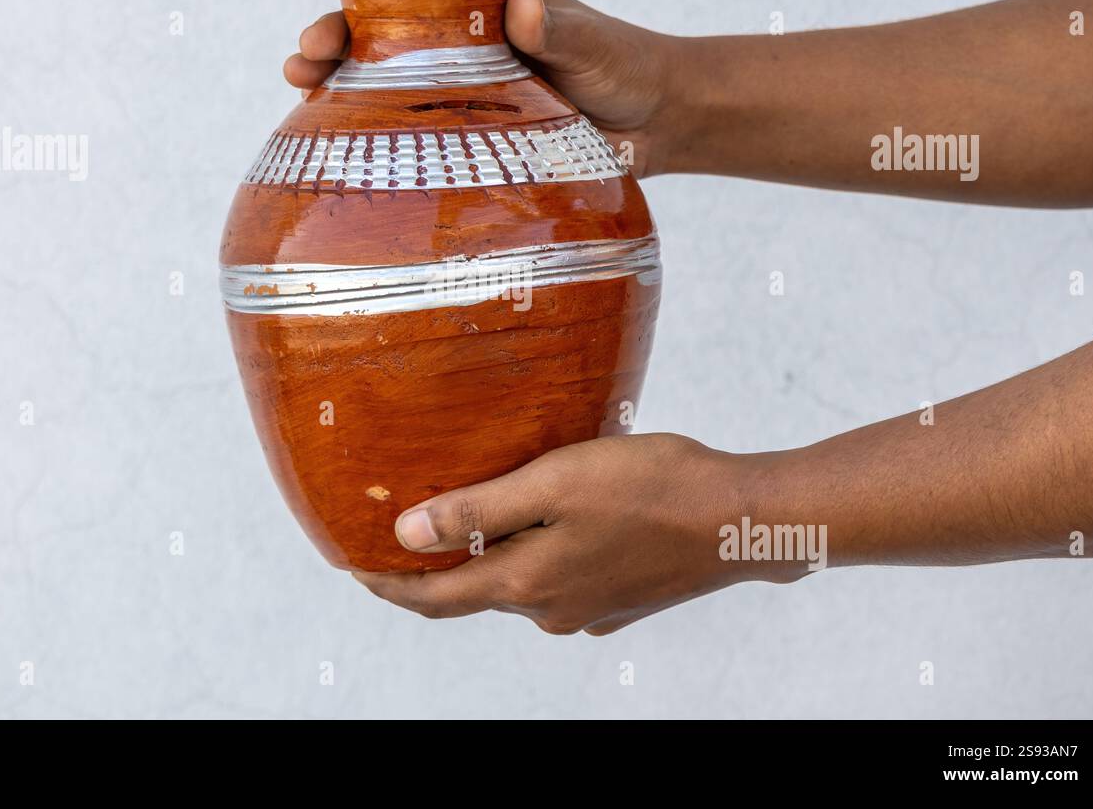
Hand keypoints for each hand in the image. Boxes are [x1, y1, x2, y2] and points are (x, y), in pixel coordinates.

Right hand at [286, 0, 682, 177]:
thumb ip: (559, 29)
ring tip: (300, 86)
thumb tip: (523, 6)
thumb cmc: (624, 67)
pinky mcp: (464, 138)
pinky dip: (364, 134)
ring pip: (380, 80)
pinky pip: (406, 134)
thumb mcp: (594, 45)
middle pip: (377, 28)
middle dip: (332, 32)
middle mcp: (458, 42)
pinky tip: (330, 143)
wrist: (653, 125)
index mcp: (481, 1)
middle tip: (307, 51)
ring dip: (333, 81)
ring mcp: (456, 91)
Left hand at [352, 433, 804, 635]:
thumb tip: (405, 535)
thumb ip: (476, 509)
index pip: (433, 597)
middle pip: (475, 589)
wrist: (740, 521)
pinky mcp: (619, 599)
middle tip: (409, 523)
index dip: (387, 583)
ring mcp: (587, 609)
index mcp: (525, 582)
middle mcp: (549, 609)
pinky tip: (553, 516)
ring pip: (520, 579)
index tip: (352, 565)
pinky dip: (539, 552)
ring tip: (482, 506)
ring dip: (493, 552)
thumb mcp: (552, 483)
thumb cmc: (650, 489)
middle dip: (438, 563)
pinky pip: (559, 577)